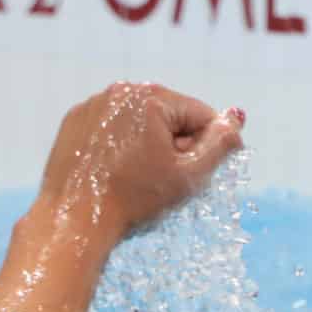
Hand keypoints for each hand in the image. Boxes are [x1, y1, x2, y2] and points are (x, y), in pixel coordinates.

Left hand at [35, 82, 244, 241]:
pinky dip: (120, 144)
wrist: (75, 220)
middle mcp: (121, 92)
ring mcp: (93, 104)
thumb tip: (237, 117)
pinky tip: (115, 169)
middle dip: (175, 143)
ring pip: (141, 120)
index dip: (204, 147)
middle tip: (161, 178)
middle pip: (170, 115)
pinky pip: (112, 126)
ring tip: (136, 175)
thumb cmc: (134, 199)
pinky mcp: (74, 120)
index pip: (201, 116)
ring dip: (149, 143)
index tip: (188, 173)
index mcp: (152, 98)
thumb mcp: (189, 174)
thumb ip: (220, 144)